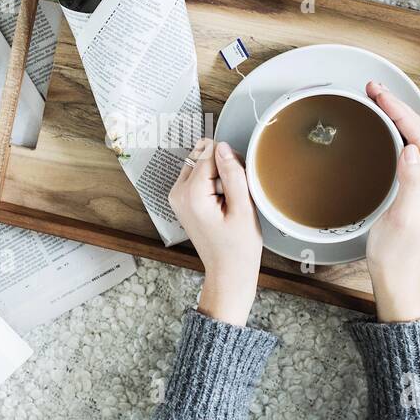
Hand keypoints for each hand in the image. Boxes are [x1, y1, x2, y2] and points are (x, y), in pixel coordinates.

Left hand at [168, 138, 262, 326]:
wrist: (227, 272)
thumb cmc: (238, 247)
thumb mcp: (243, 209)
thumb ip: (233, 175)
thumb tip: (223, 147)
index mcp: (191, 195)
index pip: (211, 154)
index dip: (232, 163)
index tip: (241, 183)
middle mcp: (177, 192)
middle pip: (204, 156)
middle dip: (224, 168)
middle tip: (236, 196)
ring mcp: (177, 196)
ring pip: (202, 165)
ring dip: (219, 176)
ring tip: (230, 202)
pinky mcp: (182, 200)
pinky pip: (199, 177)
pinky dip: (213, 184)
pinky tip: (223, 204)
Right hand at [365, 82, 419, 322]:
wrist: (396, 273)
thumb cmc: (397, 252)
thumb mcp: (402, 220)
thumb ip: (409, 184)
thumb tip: (410, 150)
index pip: (418, 136)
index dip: (398, 112)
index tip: (378, 97)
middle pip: (417, 131)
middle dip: (396, 105)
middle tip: (372, 88)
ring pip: (412, 136)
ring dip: (395, 114)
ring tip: (375, 98)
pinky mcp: (411, 184)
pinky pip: (405, 147)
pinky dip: (392, 130)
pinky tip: (382, 124)